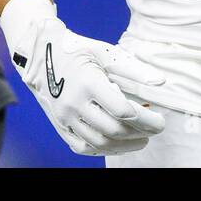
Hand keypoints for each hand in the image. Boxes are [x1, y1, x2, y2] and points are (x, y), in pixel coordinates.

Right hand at [1, 0, 166, 154]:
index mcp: (88, 82)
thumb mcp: (106, 52)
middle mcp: (74, 103)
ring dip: (125, 145)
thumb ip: (134, 69)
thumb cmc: (78, 50)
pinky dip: (103, 149)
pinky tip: (119, 144)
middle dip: (140, 132)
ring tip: (142, 139)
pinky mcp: (59, 125)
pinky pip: (82, 147)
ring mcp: (64, 117)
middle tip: (155, 129)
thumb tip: (160, 82)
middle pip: (112, 129)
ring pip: (98, 142)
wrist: (40, 53)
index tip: (160, 121)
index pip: (121, 110)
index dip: (145, 120)